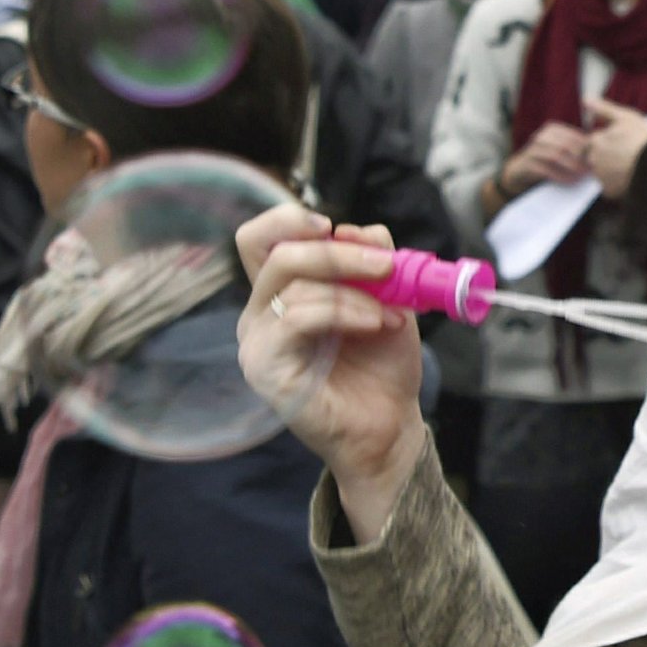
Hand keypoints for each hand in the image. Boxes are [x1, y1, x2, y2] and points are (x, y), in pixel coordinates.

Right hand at [233, 210, 427, 540]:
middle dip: (338, 251)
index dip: (287, 220)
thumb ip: (370, 261)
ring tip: (390, 313)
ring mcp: (257, 342)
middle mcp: (259, 314)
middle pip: (278, 253)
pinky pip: (298, 318)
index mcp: (281, 293)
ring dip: (354, 290)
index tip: (331, 225)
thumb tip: (357, 230)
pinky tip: (375, 324)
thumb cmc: (381, 365)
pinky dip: (345, 311)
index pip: (257, 240)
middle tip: (385, 264)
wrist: (389, 426)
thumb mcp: (384, 298)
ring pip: (293, 283)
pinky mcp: (265, 367)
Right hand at [500, 123, 590, 198]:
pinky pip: (545, 169)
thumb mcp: (562, 152)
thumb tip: (601, 154)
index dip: (587, 148)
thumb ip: (577, 150)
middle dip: (580, 157)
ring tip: (583, 175)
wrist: (518, 174)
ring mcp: (532, 150)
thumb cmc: (547, 163)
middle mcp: (541, 137)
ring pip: (556, 155)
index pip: (574, 136)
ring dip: (572, 166)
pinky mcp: (526, 165)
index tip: (599, 159)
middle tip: (592, 169)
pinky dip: (560, 175)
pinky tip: (570, 182)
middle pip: (566, 144)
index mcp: (552, 130)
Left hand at [582, 98, 646, 192]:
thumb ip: (603, 109)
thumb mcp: (625, 117)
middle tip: (628, 156)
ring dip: (613, 171)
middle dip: (608, 157)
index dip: (609, 142)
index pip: (594, 142)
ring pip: (603, 173)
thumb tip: (585, 100)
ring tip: (633, 167)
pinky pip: (611, 189)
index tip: (624, 143)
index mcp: (596, 140)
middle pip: (597, 158)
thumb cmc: (643, 139)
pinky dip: (618, 186)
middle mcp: (594, 159)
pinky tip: (632, 179)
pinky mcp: (609, 192)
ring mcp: (601, 177)